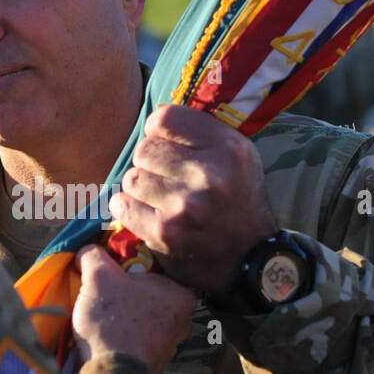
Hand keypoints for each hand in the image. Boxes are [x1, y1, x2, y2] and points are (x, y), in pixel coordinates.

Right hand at [72, 244, 196, 373]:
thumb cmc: (114, 323)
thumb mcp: (98, 277)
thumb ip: (94, 256)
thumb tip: (87, 251)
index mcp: (182, 293)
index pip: (154, 267)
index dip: (128, 264)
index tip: (109, 268)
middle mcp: (184, 318)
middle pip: (146, 291)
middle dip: (124, 290)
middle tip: (102, 290)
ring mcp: (171, 341)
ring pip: (141, 314)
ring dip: (121, 312)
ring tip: (101, 314)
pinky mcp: (155, 359)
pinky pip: (136, 335)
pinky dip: (122, 332)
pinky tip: (105, 333)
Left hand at [108, 105, 275, 293]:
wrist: (249, 255)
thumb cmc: (236, 198)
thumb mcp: (236, 154)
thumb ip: (199, 131)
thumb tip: (152, 118)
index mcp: (228, 148)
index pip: (164, 118)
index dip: (157, 131)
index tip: (165, 144)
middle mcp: (210, 174)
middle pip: (144, 149)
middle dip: (149, 162)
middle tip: (164, 177)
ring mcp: (186, 205)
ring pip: (131, 177)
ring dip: (139, 187)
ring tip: (157, 196)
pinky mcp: (166, 232)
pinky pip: (124, 205)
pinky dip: (127, 207)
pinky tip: (144, 211)